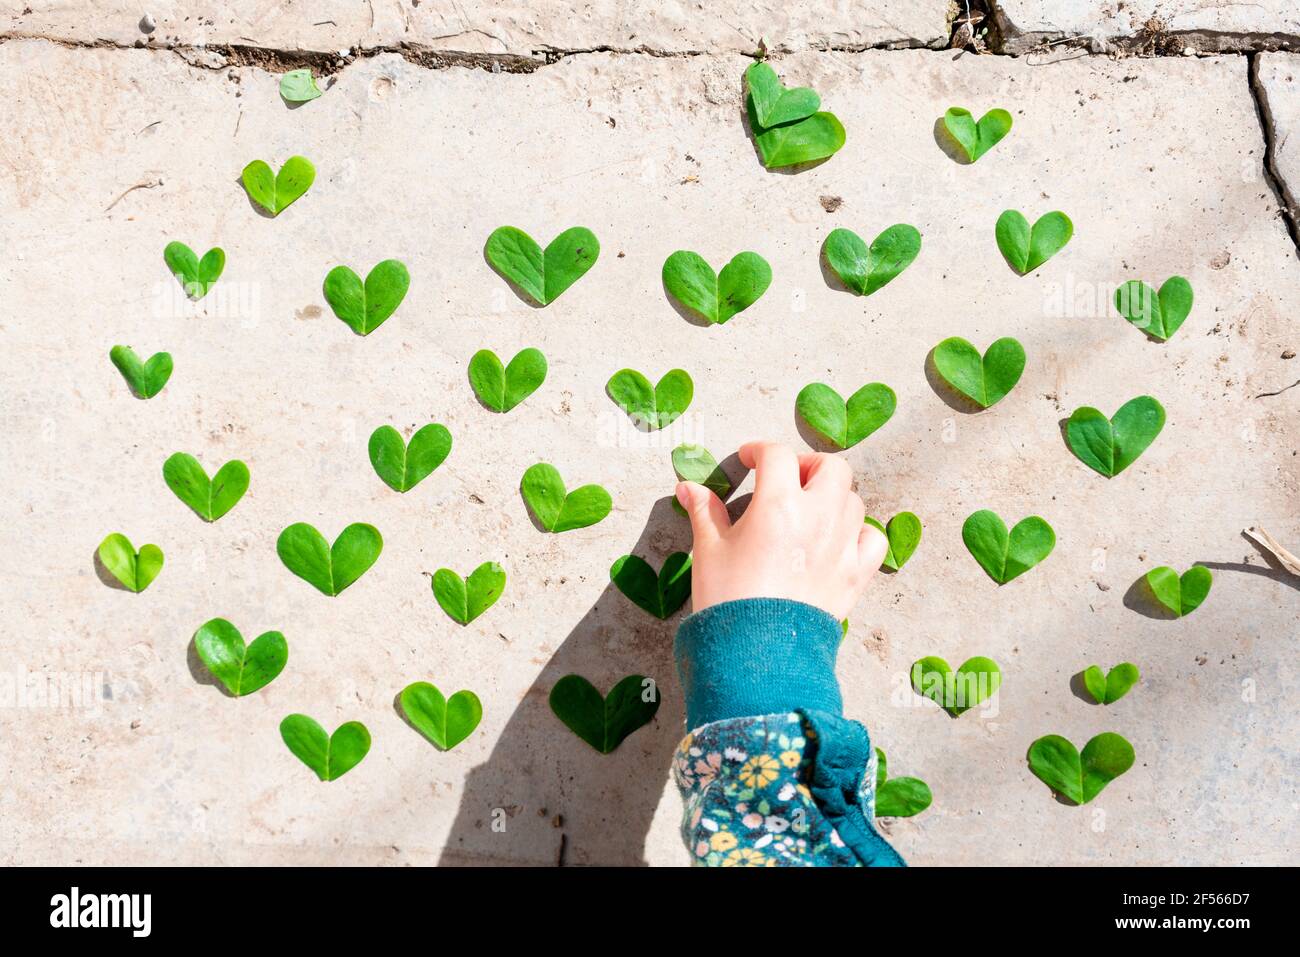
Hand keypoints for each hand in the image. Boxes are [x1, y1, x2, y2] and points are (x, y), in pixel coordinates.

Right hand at [675, 440, 887, 618]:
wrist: (756, 654)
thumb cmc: (728, 600)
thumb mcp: (709, 550)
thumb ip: (704, 511)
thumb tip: (688, 487)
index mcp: (779, 505)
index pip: (777, 455)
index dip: (759, 450)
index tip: (748, 459)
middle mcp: (818, 518)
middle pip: (831, 467)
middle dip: (807, 465)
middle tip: (785, 478)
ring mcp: (843, 546)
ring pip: (853, 500)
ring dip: (831, 496)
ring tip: (807, 510)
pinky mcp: (856, 574)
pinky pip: (873, 539)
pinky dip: (860, 532)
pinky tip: (839, 539)